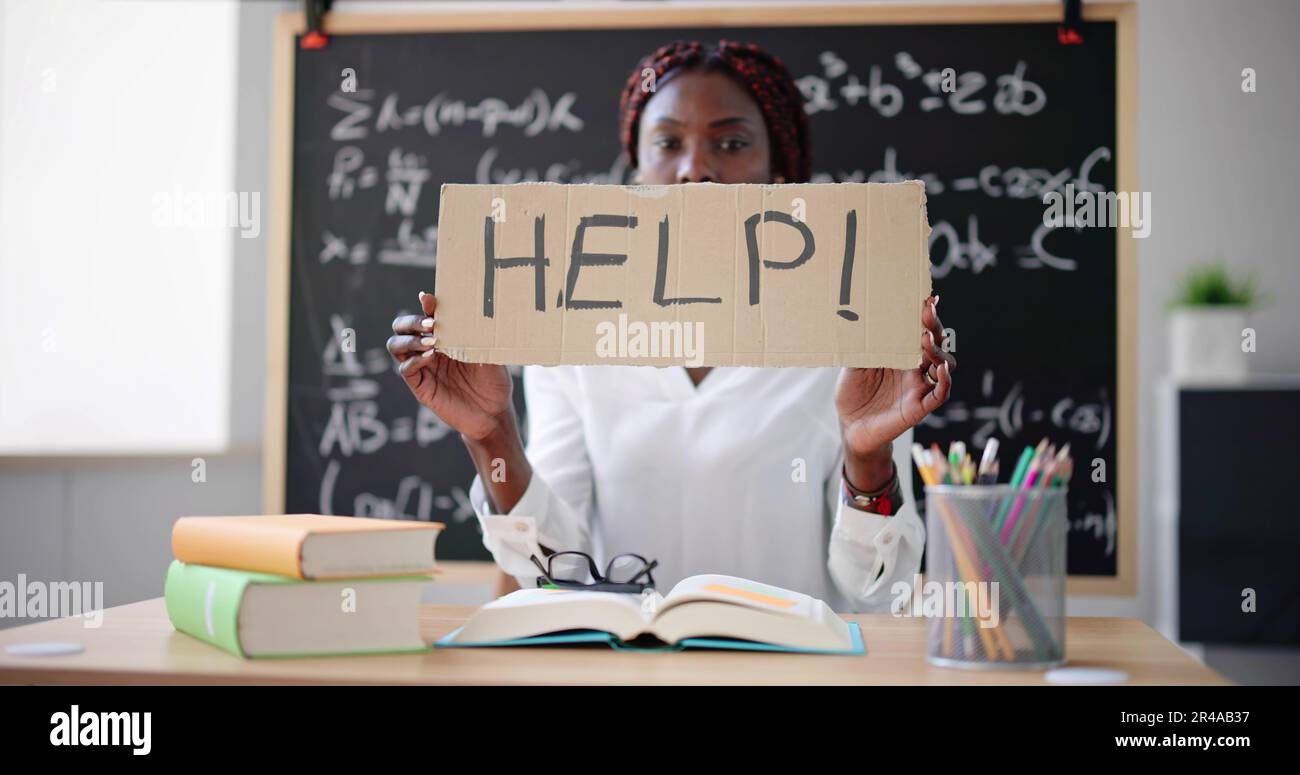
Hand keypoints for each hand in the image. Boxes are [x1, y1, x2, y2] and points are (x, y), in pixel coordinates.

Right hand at [387, 291, 514, 440]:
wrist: (494, 413)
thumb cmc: (494, 381)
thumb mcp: (488, 353)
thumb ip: (475, 333)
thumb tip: (468, 310)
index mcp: (443, 337)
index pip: (425, 315)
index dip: (424, 306)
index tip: (429, 300)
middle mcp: (428, 349)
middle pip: (401, 327)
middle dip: (411, 321)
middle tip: (431, 324)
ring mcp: (422, 368)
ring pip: (396, 346)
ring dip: (409, 339)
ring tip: (431, 341)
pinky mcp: (420, 386)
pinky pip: (405, 369)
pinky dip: (414, 360)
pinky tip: (430, 356)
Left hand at [836, 295, 954, 486]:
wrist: (849, 426)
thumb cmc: (853, 394)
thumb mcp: (853, 365)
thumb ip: (863, 346)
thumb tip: (860, 318)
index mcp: (902, 355)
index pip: (920, 331)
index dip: (926, 316)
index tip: (928, 298)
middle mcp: (915, 368)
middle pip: (936, 343)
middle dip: (934, 326)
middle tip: (926, 311)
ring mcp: (919, 386)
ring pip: (944, 365)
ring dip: (939, 351)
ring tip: (926, 339)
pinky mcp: (919, 407)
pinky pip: (939, 393)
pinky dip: (944, 380)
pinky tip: (940, 368)